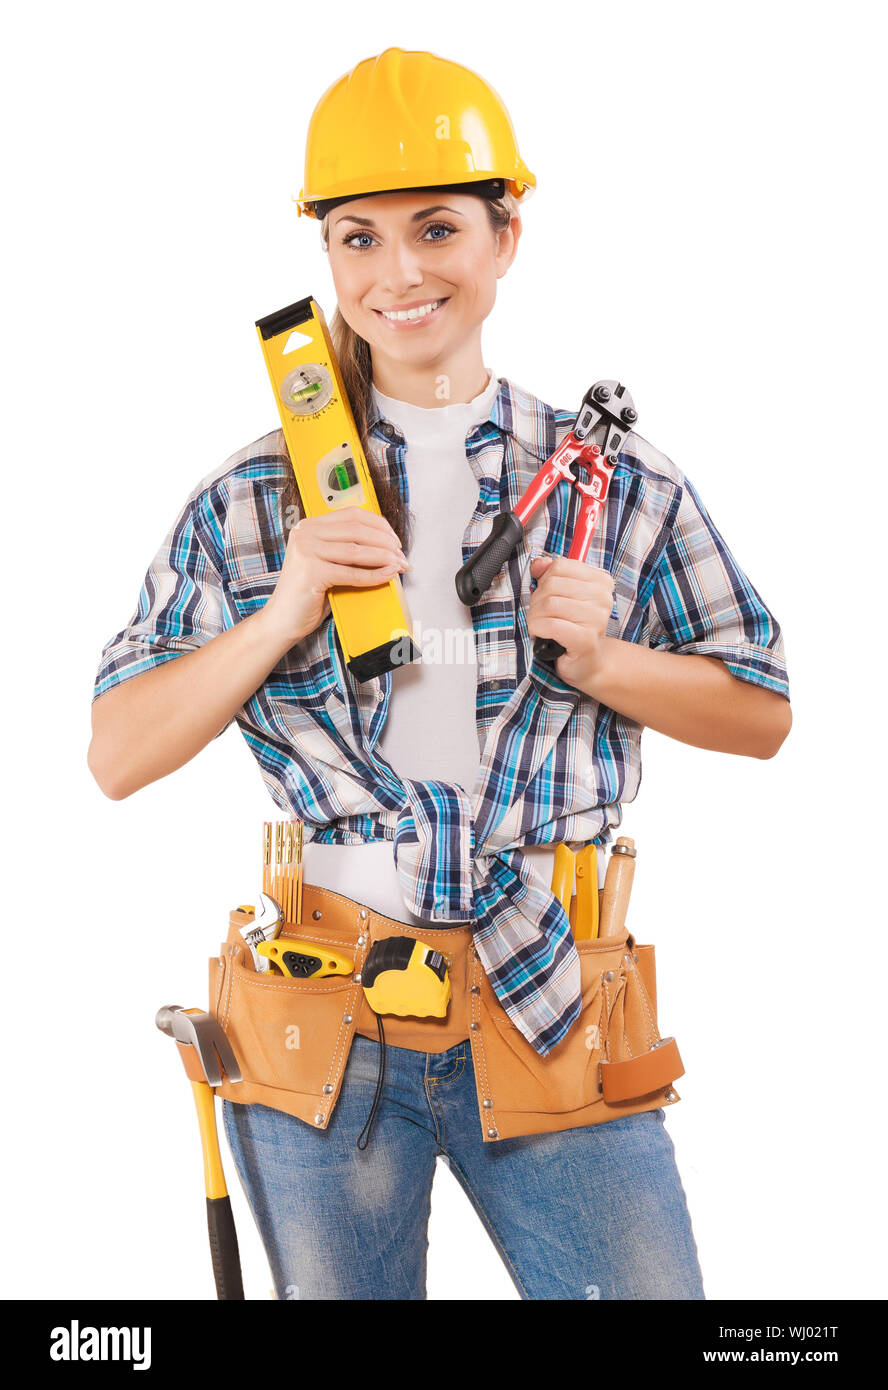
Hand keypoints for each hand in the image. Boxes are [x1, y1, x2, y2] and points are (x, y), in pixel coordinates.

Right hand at [262, 506, 408, 645]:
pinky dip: (373, 575)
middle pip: (357, 530)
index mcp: (309, 526)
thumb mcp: (326, 562)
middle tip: (402, 555)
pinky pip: (351, 573)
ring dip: (384, 558)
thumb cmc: (307, 593)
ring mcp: (306, 551)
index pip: (351, 514)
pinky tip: (387, 576)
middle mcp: (305, 534)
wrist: (282, 619)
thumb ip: (346, 548)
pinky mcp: (311, 572)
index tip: (394, 539)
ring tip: (399, 565)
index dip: (378, 525)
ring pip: (356, 550)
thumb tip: (385, 546)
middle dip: (385, 542)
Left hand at [528, 555, 614, 686]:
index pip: (560, 566)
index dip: (545, 581)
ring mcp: (596, 618)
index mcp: (600, 581)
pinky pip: (550, 625)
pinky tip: (543, 635)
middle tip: (542, 615)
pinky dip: (538, 629)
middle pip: (552, 584)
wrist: (589, 663)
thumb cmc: (574, 628)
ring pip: (549, 604)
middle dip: (537, 601)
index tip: (548, 596)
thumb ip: (550, 575)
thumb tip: (538, 564)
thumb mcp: (562, 595)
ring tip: (543, 626)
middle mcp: (603, 597)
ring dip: (536, 617)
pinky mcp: (585, 638)